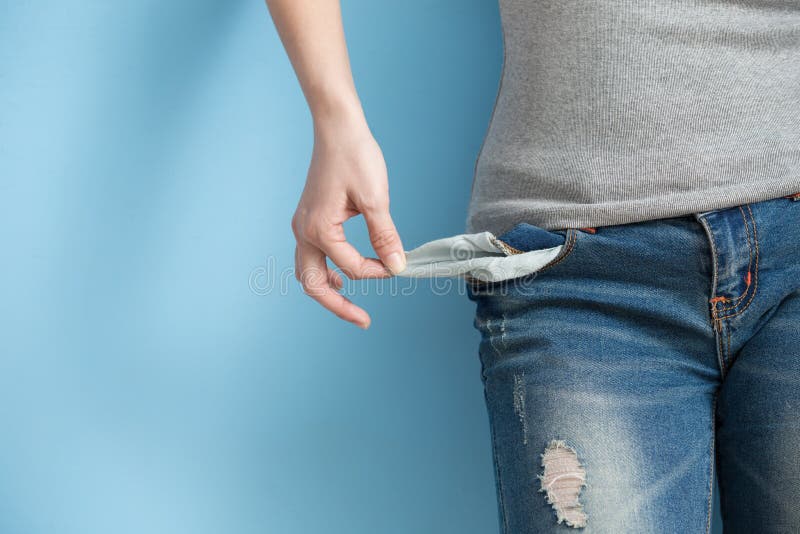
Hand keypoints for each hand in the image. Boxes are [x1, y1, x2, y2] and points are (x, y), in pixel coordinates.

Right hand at [291, 114, 405, 328]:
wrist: (337, 128)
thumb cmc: (355, 156)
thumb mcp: (375, 199)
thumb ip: (385, 236)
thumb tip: (397, 266)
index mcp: (319, 229)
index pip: (351, 267)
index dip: (378, 271)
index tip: (400, 266)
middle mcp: (304, 231)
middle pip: (313, 284)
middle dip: (338, 306)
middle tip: (363, 320)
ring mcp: (302, 225)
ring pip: (308, 272)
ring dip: (328, 291)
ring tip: (351, 304)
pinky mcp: (308, 219)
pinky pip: (311, 256)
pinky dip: (325, 270)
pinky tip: (343, 275)